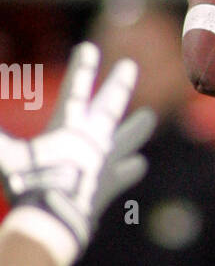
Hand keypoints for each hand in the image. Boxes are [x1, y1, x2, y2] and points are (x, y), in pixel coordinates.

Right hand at [0, 42, 155, 260]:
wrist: (54, 217)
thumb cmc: (26, 182)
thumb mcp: (4, 154)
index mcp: (67, 125)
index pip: (76, 88)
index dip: (83, 67)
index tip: (89, 49)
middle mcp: (92, 138)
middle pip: (111, 104)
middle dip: (120, 83)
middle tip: (130, 66)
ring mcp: (106, 160)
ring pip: (130, 136)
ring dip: (139, 125)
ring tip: (150, 117)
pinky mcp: (112, 182)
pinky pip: (129, 171)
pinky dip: (132, 167)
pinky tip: (138, 163)